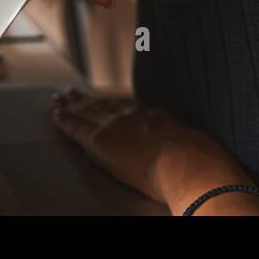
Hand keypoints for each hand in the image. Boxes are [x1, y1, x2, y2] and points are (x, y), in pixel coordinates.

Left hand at [51, 87, 258, 212]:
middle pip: (106, 106)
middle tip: (74, 92)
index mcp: (158, 118)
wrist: (192, 167)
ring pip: (88, 112)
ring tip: (60, 98)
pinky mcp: (101, 142)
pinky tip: (55, 113)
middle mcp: (135, 116)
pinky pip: (76, 128)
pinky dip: (64, 119)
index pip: (131, 111)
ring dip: (73, 105)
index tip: (110, 103)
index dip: (117, 106)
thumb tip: (194, 149)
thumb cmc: (203, 164)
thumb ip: (189, 143)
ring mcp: (117, 127)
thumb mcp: (198, 146)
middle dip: (89, 100)